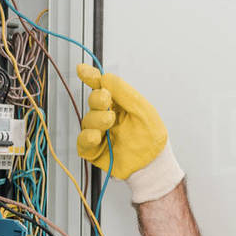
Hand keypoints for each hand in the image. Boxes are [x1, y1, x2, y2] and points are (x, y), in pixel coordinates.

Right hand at [75, 64, 183, 203]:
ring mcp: (99, 133)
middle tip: (106, 100)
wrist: (153, 164)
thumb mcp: (143, 110)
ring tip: (109, 122)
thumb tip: (106, 77)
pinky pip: (83, 141)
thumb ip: (124, 93)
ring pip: (87, 120)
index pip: (101, 87)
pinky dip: (87, 137)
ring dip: (97, 119)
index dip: (91, 77)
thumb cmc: (152, 138)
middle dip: (97, 99)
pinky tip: (96, 136)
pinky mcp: (94, 150)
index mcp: (119, 104)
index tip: (82, 70)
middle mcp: (107, 116)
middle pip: (93, 101)